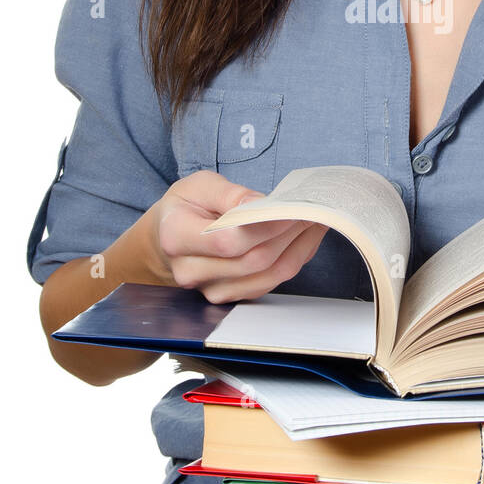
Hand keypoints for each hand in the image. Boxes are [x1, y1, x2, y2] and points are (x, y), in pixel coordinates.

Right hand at [145, 171, 328, 304]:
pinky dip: (294, 259)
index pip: (228, 240)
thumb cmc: (187, 206)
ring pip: (267, 275)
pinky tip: (304, 237)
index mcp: (176, 237)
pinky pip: (271, 282)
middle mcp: (190, 271)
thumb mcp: (199, 186)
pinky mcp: (230, 297)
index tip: (290, 208)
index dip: (265, 226)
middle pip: (253, 260)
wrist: (169, 236)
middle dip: (288, 233)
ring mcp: (210, 289)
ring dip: (298, 248)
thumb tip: (261, 204)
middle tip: (311, 209)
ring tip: (314, 220)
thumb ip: (229, 193)